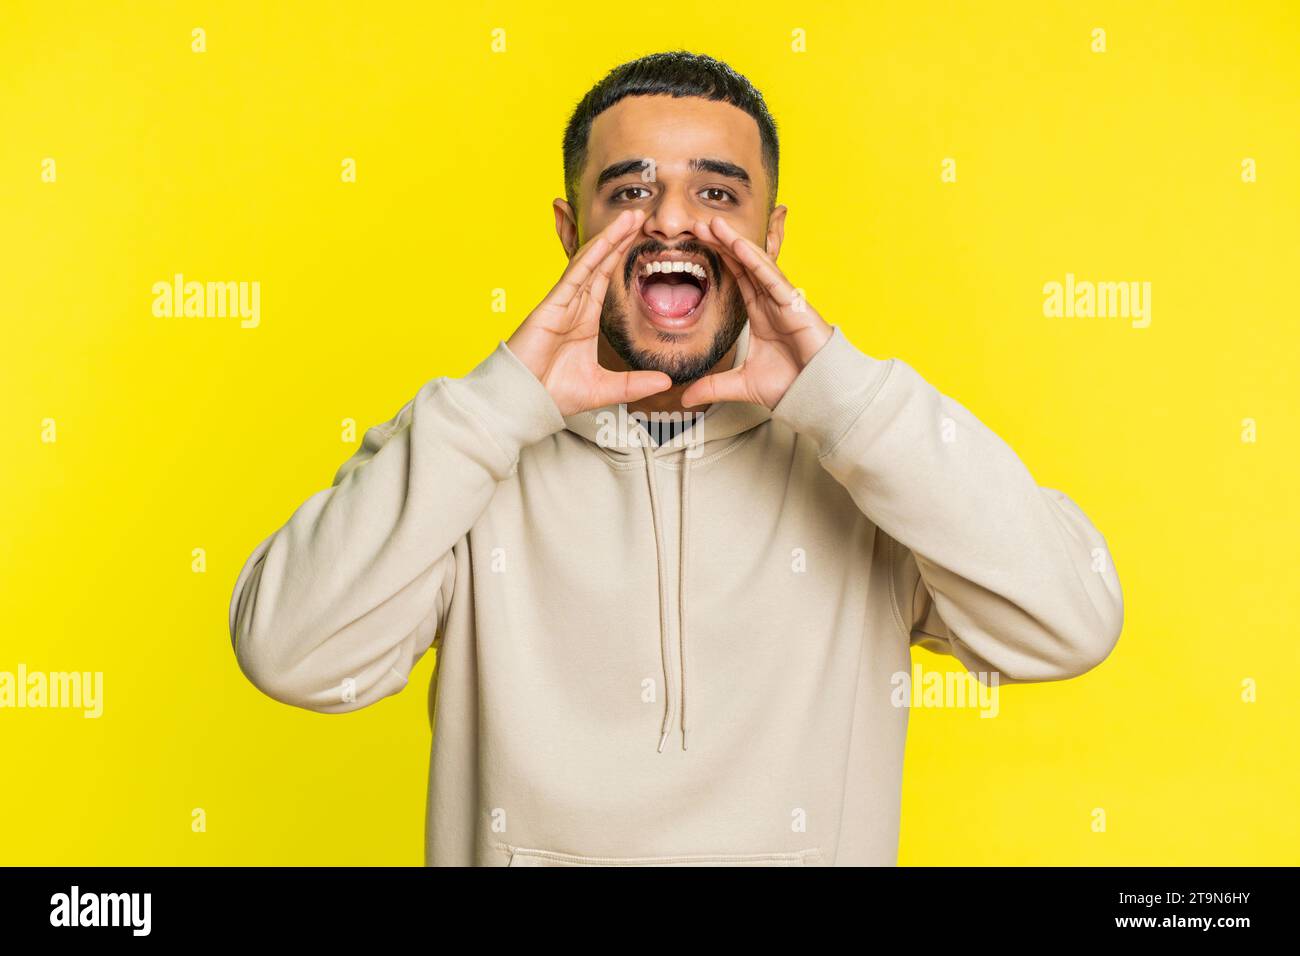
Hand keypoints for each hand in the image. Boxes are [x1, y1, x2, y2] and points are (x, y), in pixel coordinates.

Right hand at [507, 209, 671, 416]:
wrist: (523, 404)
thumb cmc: (553, 395)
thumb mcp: (604, 389)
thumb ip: (634, 384)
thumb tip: (666, 382)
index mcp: (584, 319)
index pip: (606, 278)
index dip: (622, 255)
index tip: (641, 237)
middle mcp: (572, 305)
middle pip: (599, 263)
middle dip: (619, 237)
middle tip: (640, 214)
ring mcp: (560, 304)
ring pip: (588, 263)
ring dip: (610, 238)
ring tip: (631, 217)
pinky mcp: (550, 308)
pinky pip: (574, 277)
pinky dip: (590, 257)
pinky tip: (606, 240)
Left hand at [680, 216, 832, 410]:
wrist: (816, 396)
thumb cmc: (789, 386)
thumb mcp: (741, 385)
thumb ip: (713, 387)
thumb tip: (684, 398)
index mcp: (761, 314)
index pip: (737, 278)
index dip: (720, 259)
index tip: (698, 243)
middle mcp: (772, 302)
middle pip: (744, 264)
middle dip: (723, 243)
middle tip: (699, 223)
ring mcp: (784, 301)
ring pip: (756, 265)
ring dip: (735, 244)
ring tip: (714, 224)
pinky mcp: (795, 305)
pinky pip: (772, 278)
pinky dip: (755, 261)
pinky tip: (739, 246)